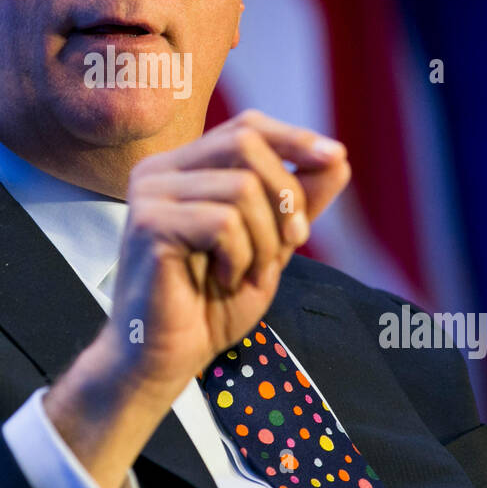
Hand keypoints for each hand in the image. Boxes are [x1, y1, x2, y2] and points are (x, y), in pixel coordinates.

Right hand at [102, 109, 350, 398]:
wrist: (164, 360)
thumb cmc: (210, 305)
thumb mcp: (270, 246)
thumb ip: (299, 202)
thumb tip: (338, 156)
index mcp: (182, 168)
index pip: (245, 126)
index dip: (293, 137)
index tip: (335, 157)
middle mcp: (159, 171)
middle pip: (245, 142)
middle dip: (286, 194)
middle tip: (293, 242)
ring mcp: (149, 194)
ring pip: (241, 187)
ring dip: (266, 240)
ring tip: (250, 273)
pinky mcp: (148, 224)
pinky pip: (223, 222)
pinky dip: (242, 256)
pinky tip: (227, 280)